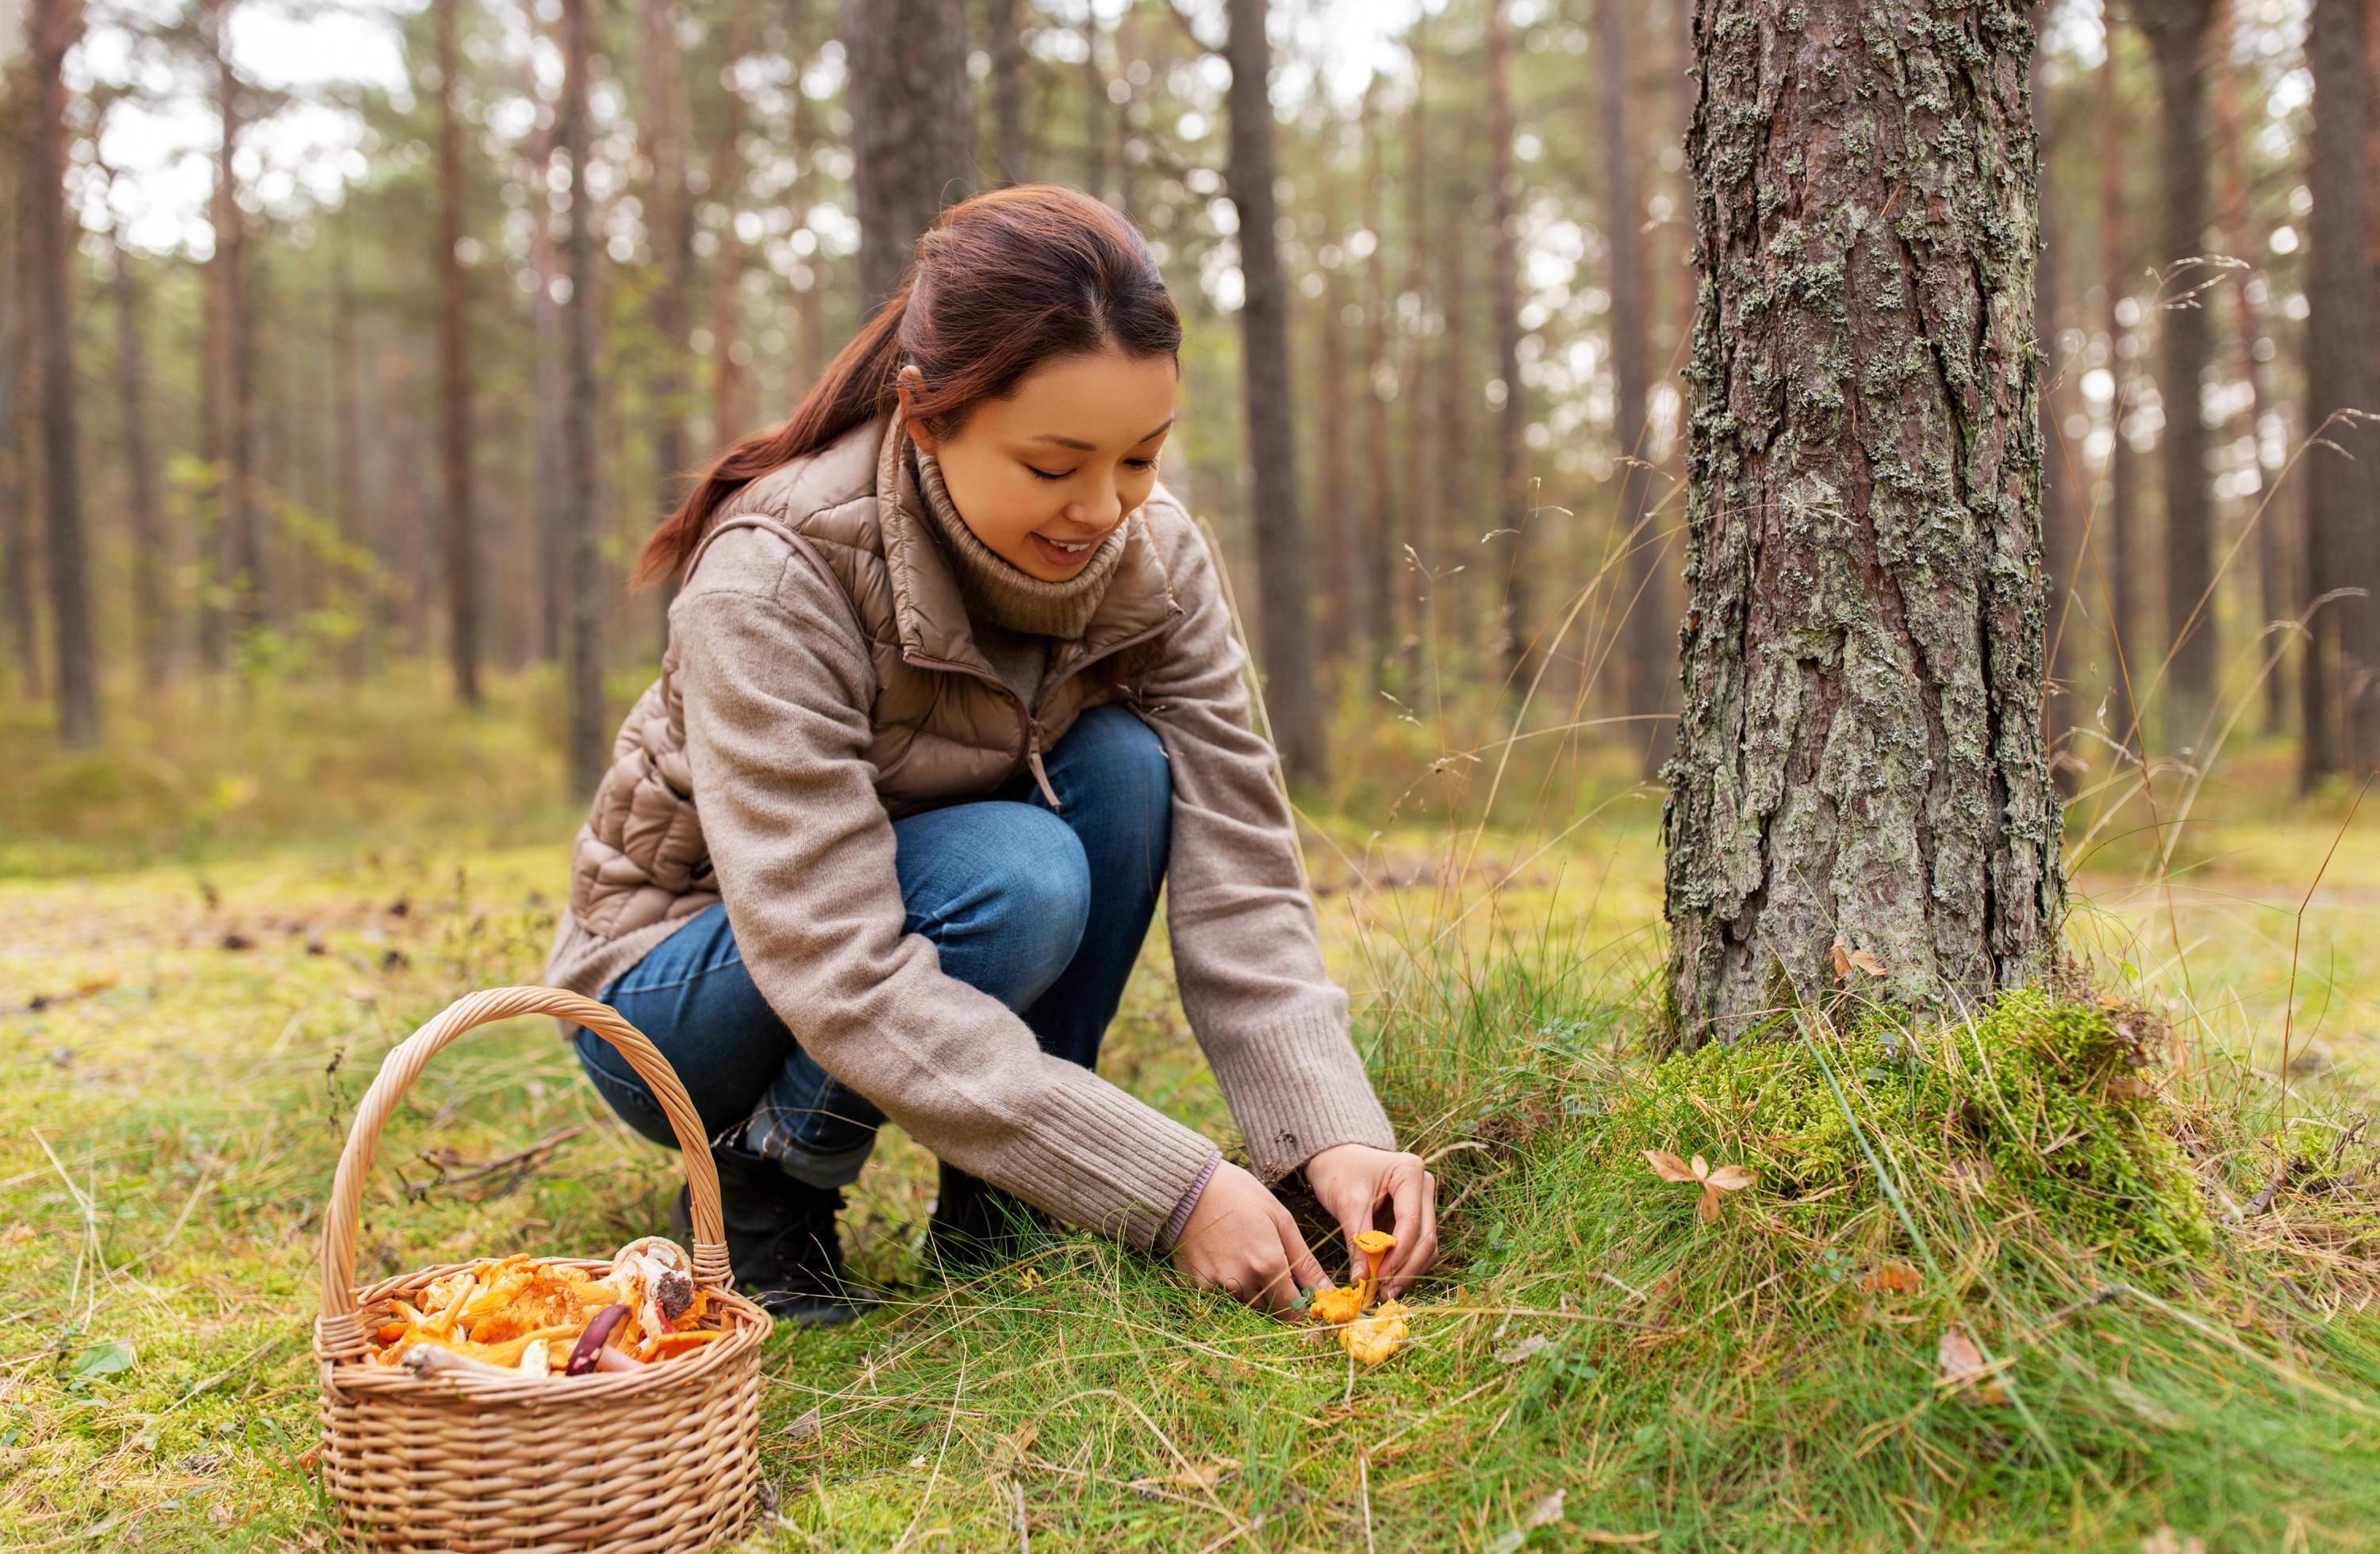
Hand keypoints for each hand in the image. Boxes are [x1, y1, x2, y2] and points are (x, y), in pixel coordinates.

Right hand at [1168, 1161, 1326, 1313]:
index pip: (1291, 1311)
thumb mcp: (1281, 1221)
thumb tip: (1326, 1290)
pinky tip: (1225, 1260)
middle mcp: (1242, 1281)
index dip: (1298, 1306)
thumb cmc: (1241, 1196)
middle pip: (1269, 1311)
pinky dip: (1227, 1288)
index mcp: (1268, 1264)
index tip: (1298, 1293)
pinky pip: (1219, 1299)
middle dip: (1276, 1297)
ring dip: (1252, 1293)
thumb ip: (1305, 1262)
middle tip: (1271, 1269)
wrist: (1190, 1186)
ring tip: (1246, 1258)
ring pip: (1245, 1306)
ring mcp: (1215, 1285)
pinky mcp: (1195, 1285)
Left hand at [1302, 1144, 1437, 1298]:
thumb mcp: (1347, 1202)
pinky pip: (1417, 1245)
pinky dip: (1406, 1264)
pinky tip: (1388, 1281)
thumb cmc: (1338, 1171)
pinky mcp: (1415, 1216)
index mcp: (1410, 1172)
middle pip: (1426, 1236)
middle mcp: (1424, 1186)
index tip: (1379, 1278)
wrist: (1333, 1156)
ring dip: (1409, 1270)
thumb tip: (1361, 1279)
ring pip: (1427, 1245)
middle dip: (1407, 1268)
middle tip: (1385, 1292)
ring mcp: (1422, 1201)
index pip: (1412, 1222)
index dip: (1398, 1254)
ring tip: (1385, 1291)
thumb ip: (1358, 1239)